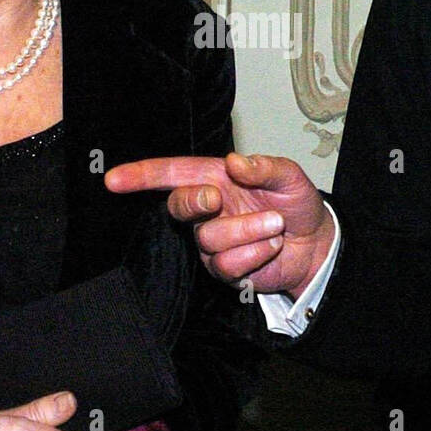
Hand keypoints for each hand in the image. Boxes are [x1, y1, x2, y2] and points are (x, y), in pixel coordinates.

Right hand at [105, 152, 333, 299]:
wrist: (316, 244)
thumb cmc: (296, 204)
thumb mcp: (289, 176)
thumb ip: (265, 167)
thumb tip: (235, 162)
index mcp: (215, 178)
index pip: (171, 174)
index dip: (140, 176)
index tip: (114, 179)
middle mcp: (207, 209)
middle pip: (178, 206)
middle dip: (194, 202)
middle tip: (217, 198)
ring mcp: (212, 241)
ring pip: (209, 239)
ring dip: (249, 231)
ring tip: (276, 226)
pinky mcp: (223, 268)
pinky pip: (227, 264)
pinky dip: (256, 254)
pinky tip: (272, 247)